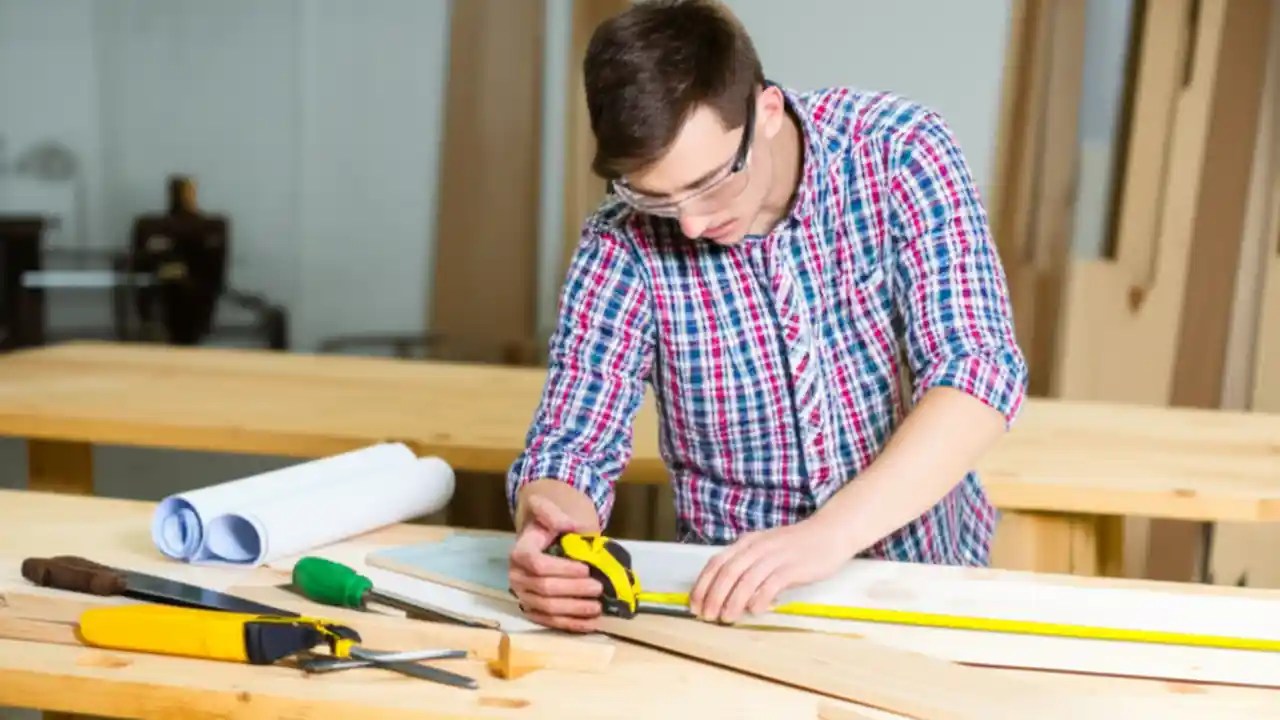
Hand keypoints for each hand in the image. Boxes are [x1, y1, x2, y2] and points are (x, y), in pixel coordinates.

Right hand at [507, 495, 603, 631]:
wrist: (540, 537)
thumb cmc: (547, 524)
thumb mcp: (546, 509)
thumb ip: (553, 513)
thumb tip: (569, 525)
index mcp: (520, 552)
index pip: (538, 565)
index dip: (563, 570)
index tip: (586, 569)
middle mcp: (516, 576)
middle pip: (545, 589)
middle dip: (574, 590)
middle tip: (598, 588)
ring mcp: (523, 596)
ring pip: (548, 608)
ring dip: (574, 610)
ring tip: (598, 607)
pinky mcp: (532, 609)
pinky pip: (549, 621)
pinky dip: (570, 624)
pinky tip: (590, 623)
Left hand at [688, 515, 850, 623]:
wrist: (829, 533)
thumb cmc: (795, 546)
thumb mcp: (765, 549)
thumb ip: (747, 565)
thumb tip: (725, 593)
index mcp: (747, 543)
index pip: (717, 562)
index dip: (702, 584)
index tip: (693, 604)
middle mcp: (757, 547)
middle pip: (728, 572)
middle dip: (713, 595)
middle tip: (705, 616)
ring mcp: (775, 556)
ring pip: (746, 579)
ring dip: (733, 600)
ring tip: (726, 618)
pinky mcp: (793, 567)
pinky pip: (771, 584)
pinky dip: (760, 598)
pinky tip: (754, 611)